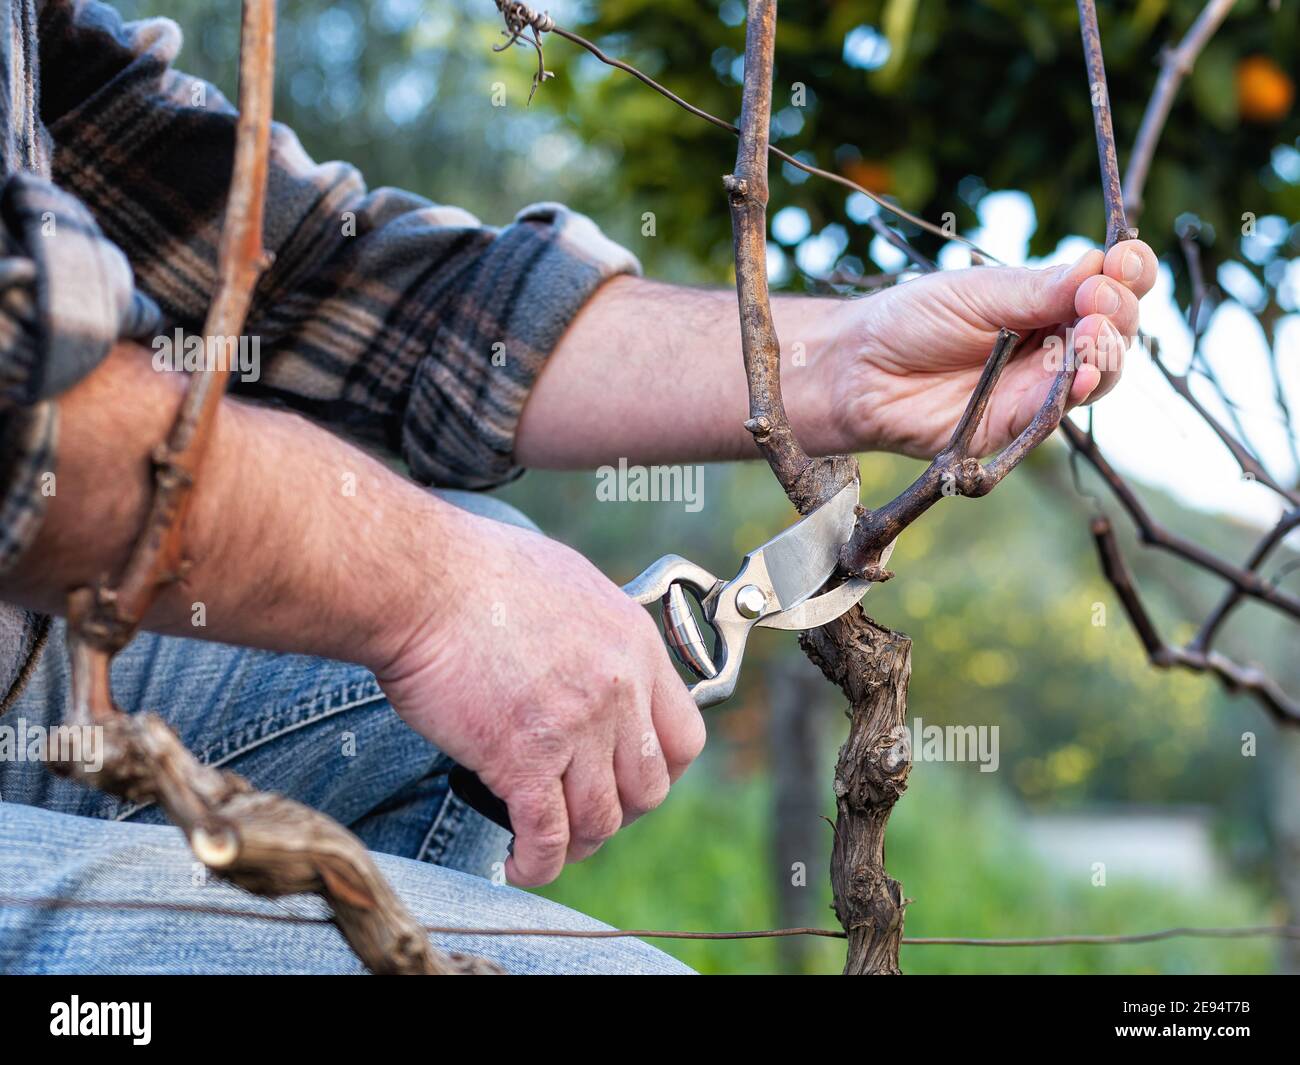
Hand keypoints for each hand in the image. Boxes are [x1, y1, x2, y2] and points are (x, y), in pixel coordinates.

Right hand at [375, 505, 706, 886]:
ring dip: (577, 844)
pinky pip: (548, 836)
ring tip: (547, 844)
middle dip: (617, 812)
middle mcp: (619, 688)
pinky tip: (517, 864)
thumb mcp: (569, 584)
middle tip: (582, 813)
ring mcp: (576, 726)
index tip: (628, 781)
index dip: (659, 771)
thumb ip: (596, 633)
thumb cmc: (476, 574)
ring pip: (601, 819)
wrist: (424, 581)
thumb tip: (591, 661)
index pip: (683, 737)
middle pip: (648, 788)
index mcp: (634, 645)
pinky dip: (535, 863)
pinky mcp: (524, 758)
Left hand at [819, 240, 1158, 458]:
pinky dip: (1074, 392)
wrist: (857, 371)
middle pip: (1115, 330)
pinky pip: (1056, 411)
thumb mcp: (976, 294)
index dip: (1129, 273)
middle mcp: (1051, 343)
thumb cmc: (909, 322)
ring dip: (1105, 352)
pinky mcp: (1015, 425)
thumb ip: (1037, 289)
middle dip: (1119, 312)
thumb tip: (1099, 263)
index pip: (1109, 285)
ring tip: (1091, 333)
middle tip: (1099, 300)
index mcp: (1047, 300)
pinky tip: (1080, 373)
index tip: (1124, 261)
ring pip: (1098, 373)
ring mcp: (1036, 386)